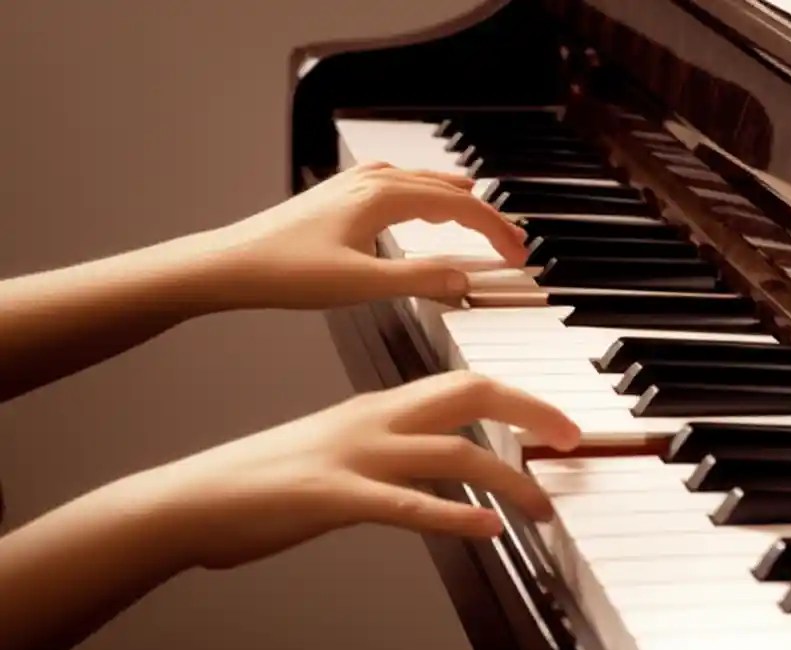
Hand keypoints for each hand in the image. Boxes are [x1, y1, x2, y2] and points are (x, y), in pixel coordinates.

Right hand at [124, 371, 579, 569]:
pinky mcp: (334, 498)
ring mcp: (355, 458)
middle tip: (573, 439)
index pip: (464, 386)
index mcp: (377, 409)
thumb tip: (436, 466)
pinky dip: (452, 514)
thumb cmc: (265, 481)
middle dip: (531, 412)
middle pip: (470, 394)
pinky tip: (487, 528)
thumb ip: (390, 453)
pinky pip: (405, 505)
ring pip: (451, 452)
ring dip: (509, 479)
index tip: (557, 424)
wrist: (195, 499)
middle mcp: (373, 422)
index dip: (520, 400)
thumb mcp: (339, 453)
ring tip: (544, 508)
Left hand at [202, 162, 526, 309]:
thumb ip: (419, 280)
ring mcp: (353, 185)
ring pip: (423, 182)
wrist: (230, 264)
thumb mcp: (362, 284)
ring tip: (481, 215)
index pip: (461, 208)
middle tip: (511, 243)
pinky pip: (398, 184)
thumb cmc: (285, 272)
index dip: (497, 231)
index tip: (519, 254)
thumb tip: (464, 279)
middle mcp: (373, 182)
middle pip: (447, 191)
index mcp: (385, 197)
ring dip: (458, 201)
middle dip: (486, 217)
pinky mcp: (338, 196)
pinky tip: (418, 204)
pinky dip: (425, 194)